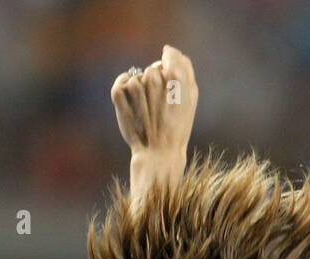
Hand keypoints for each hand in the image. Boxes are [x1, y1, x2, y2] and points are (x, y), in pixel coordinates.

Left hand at [110, 44, 197, 160]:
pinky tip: (131, 103)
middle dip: (155, 82)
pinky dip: (124, 88)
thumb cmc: (177, 129)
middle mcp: (156, 80)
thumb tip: (176, 54)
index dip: (170, 60)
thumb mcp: (189, 104)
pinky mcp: (120, 96)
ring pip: (137, 77)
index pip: (172, 56)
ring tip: (146, 109)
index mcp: (176, 81)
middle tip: (158, 105)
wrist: (159, 153)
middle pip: (153, 69)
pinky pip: (121, 82)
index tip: (168, 71)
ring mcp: (137, 88)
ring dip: (140, 90)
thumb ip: (186, 76)